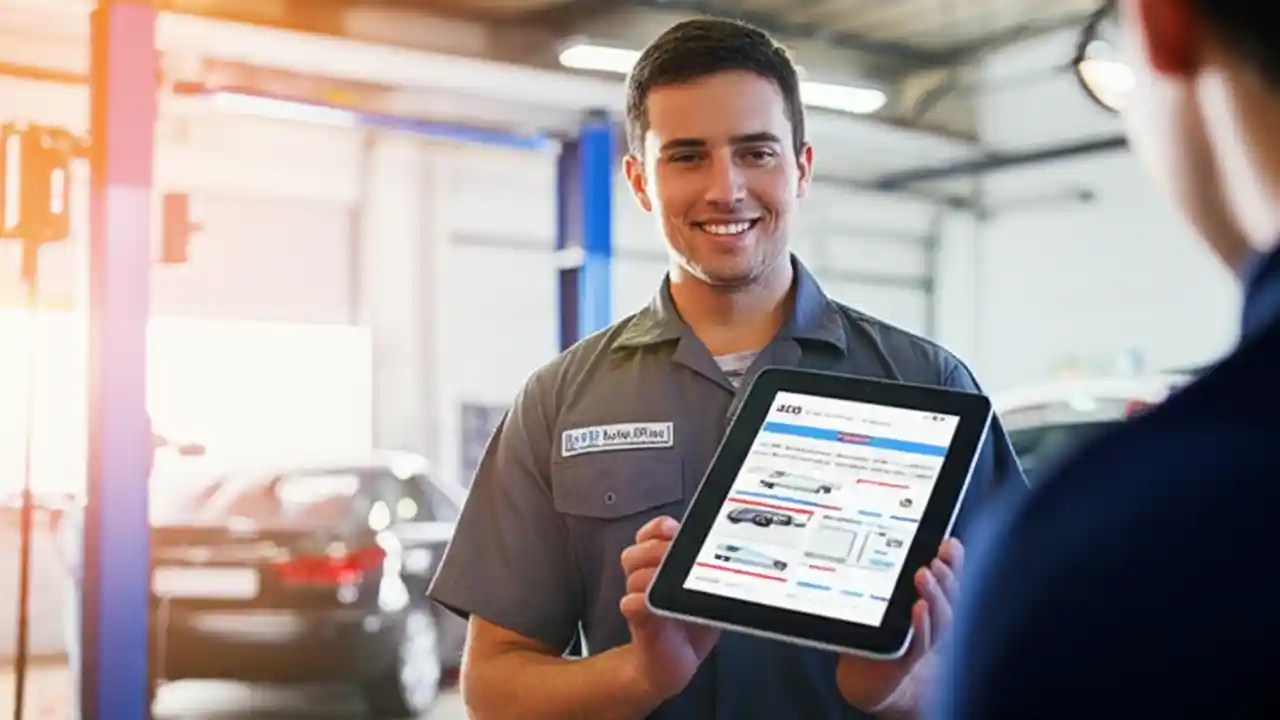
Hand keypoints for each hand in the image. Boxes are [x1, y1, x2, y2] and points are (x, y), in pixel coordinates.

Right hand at [619, 516, 720, 703]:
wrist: (671, 665)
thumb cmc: (691, 628)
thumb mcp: (706, 595)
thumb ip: (710, 574)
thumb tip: (737, 555)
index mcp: (663, 565)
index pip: (653, 533)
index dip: (659, 528)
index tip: (672, 530)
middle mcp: (647, 577)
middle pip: (637, 550)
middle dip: (656, 550)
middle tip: (673, 559)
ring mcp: (639, 598)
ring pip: (633, 572)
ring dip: (650, 573)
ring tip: (665, 581)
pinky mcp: (638, 621)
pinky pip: (630, 603)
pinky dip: (638, 601)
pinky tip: (645, 601)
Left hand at [835, 538, 964, 716]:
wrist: (866, 680)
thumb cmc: (877, 637)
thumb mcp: (881, 603)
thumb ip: (890, 579)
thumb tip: (892, 539)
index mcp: (928, 604)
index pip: (946, 580)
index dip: (954, 563)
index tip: (950, 544)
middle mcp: (931, 624)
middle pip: (949, 599)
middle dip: (946, 577)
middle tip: (935, 560)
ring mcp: (922, 644)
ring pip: (939, 620)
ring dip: (934, 596)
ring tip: (924, 575)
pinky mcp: (905, 663)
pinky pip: (918, 645)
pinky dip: (921, 627)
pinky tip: (918, 609)